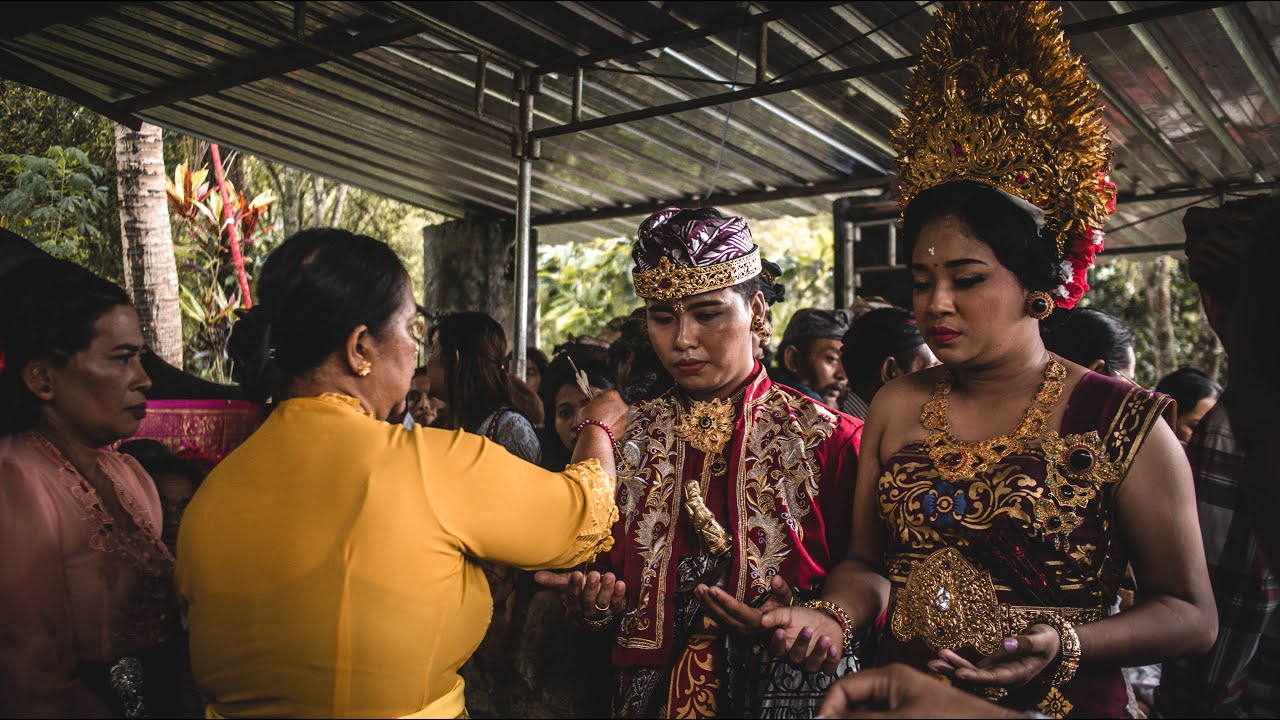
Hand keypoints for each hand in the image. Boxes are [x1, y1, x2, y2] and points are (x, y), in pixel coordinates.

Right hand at [533, 569, 625, 621]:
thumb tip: (536, 576)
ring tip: (610, 576)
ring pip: (603, 602)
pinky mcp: (615, 609)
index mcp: (574, 604)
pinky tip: (621, 583)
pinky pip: (617, 603)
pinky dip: (619, 594)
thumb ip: (554, 581)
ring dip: (606, 589)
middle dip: (591, 587)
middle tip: (594, 574)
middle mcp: (587, 610)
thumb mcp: (568, 585)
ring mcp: (601, 611)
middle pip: (588, 600)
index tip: (575, 574)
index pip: (572, 597)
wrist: (597, 606)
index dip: (574, 586)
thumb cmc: (581, 591)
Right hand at [578, 389, 628, 438]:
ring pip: (617, 414)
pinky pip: (619, 425)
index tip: (594, 400)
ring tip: (600, 423)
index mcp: (612, 394)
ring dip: (611, 416)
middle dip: (607, 407)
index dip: (599, 396)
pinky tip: (604, 429)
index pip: (606, 392)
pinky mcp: (625, 428)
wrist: (595, 437)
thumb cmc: (588, 420)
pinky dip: (613, 426)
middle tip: (597, 412)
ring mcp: (625, 417)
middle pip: (614, 403)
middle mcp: (622, 404)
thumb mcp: (585, 406)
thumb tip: (592, 400)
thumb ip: (592, 401)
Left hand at [693, 575, 792, 635]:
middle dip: (710, 602)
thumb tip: (775, 578)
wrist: (782, 627)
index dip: (725, 600)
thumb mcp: (785, 599)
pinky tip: (701, 599)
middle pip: (724, 616)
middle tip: (700, 587)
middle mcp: (745, 628)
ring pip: (718, 619)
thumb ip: (781, 589)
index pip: (738, 610)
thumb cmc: (783, 610)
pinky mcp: (733, 628)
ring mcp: (738, 630)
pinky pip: (718, 620)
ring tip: (697, 590)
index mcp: (757, 621)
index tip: (713, 589)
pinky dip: (709, 609)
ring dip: (706, 605)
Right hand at [760, 603, 844, 674]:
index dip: (778, 643)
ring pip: (811, 666)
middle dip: (801, 644)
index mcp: (784, 648)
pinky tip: (833, 648)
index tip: (780, 631)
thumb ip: (775, 616)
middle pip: (795, 658)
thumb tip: (762, 619)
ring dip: (818, 653)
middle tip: (807, 629)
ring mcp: (812, 663)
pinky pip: (828, 669)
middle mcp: (796, 659)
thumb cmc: (803, 617)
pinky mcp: (827, 664)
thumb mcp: (788, 614)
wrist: (825, 618)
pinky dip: (831, 661)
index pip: (776, 651)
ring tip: (824, 638)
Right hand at [816, 663, 1024, 718]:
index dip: (828, 709)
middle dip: (842, 717)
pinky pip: (882, 719)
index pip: (843, 687)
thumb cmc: (952, 718)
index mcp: (888, 676)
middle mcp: (892, 688)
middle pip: (852, 704)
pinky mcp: (910, 716)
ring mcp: (902, 705)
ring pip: (866, 715)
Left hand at [926, 624, 1060, 687]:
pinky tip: (942, 657)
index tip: (958, 674)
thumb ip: (1026, 643)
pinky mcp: (992, 666)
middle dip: (955, 672)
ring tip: (932, 663)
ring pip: (972, 674)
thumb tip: (1007, 644)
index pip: (994, 678)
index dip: (976, 677)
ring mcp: (997, 673)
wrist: (1050, 643)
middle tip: (934, 665)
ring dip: (952, 668)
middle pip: (978, 679)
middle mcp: (1005, 678)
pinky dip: (958, 663)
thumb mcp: (1041, 639)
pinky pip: (972, 668)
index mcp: (1018, 675)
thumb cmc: (1047, 640)